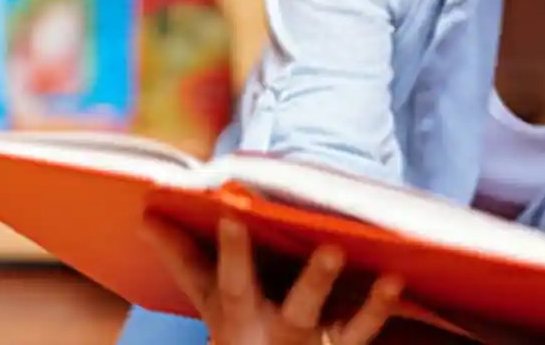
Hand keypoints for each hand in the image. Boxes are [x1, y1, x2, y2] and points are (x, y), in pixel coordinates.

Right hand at [143, 214, 402, 344]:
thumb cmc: (238, 327)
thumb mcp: (210, 300)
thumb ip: (184, 258)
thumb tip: (146, 215)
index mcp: (238, 316)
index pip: (230, 281)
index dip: (231, 251)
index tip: (231, 213)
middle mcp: (276, 333)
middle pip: (297, 308)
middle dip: (315, 281)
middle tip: (335, 250)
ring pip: (342, 328)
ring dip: (368, 306)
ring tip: (389, 277)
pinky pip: (364, 333)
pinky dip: (382, 309)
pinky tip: (399, 281)